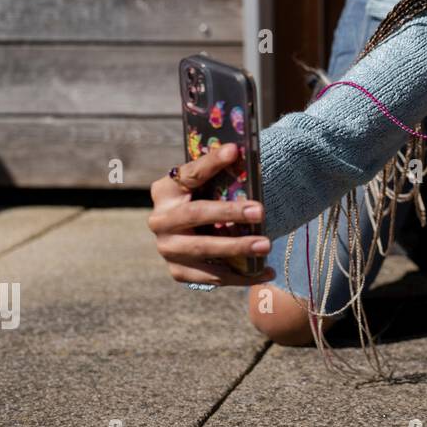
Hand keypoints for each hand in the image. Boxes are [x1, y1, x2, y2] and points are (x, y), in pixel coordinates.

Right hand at [147, 142, 275, 286]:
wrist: (184, 235)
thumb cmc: (200, 200)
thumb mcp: (204, 184)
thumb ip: (216, 171)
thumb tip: (237, 150)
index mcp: (165, 190)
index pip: (191, 174)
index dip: (212, 162)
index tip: (235, 151)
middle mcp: (160, 220)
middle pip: (197, 214)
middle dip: (229, 213)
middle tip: (260, 211)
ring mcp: (167, 248)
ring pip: (204, 249)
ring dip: (237, 248)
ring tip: (266, 245)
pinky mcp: (178, 271)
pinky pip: (212, 276)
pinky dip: (240, 276)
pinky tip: (266, 272)